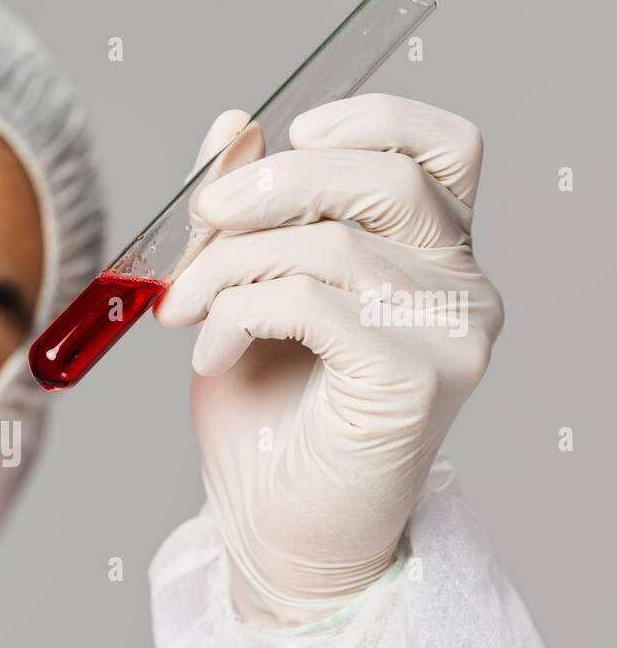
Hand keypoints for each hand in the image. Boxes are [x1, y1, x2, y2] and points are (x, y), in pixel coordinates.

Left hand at [157, 95, 503, 626]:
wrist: (276, 529)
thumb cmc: (265, 418)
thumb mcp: (239, 291)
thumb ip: (241, 214)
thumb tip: (234, 123)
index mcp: (429, 256)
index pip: (440, 146)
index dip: (368, 118)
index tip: (288, 130)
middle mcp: (459, 287)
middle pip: (385, 175)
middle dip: (268, 185)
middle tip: (199, 224)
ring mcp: (449, 333)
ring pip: (331, 241)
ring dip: (229, 269)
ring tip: (187, 316)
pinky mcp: (416, 378)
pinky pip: (312, 301)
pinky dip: (239, 315)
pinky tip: (212, 356)